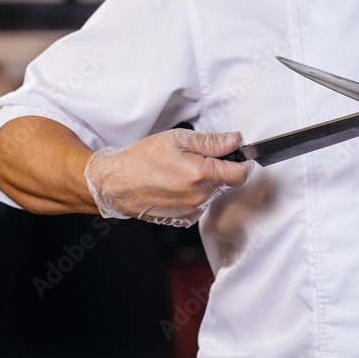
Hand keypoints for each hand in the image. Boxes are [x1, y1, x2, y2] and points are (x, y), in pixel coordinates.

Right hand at [84, 128, 253, 225]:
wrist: (116, 184)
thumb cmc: (141, 159)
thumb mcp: (176, 139)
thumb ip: (211, 141)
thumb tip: (235, 141)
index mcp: (201, 174)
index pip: (241, 174)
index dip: (242, 162)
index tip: (238, 155)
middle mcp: (200, 196)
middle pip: (228, 183)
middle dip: (220, 169)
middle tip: (197, 158)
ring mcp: (193, 210)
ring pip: (214, 193)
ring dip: (206, 182)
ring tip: (181, 172)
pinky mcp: (185, 218)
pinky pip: (201, 204)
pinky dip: (195, 194)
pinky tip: (176, 185)